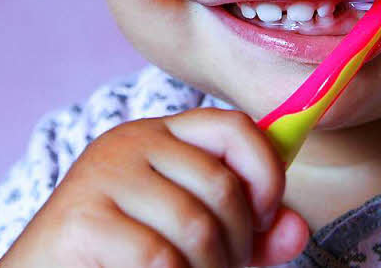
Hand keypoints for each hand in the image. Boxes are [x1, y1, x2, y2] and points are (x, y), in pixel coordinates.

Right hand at [0, 108, 309, 266]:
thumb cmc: (120, 258)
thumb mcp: (192, 240)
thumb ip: (248, 235)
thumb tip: (297, 229)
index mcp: (160, 136)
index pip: (235, 125)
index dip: (267, 171)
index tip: (267, 216)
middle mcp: (131, 142)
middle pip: (222, 185)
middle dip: (238, 244)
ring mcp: (104, 175)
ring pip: (197, 227)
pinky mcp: (83, 218)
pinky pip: (160, 257)